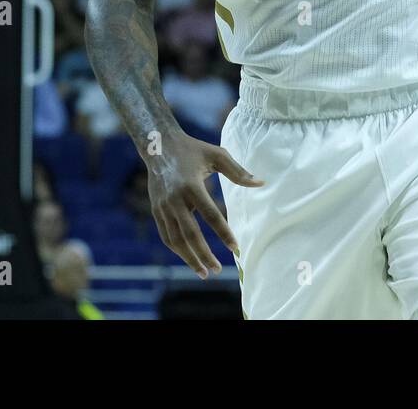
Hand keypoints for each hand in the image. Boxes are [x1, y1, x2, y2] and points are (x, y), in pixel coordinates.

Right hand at [146, 131, 263, 277]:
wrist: (159, 145)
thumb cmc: (193, 150)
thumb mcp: (217, 155)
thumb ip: (239, 172)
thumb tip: (261, 183)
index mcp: (191, 186)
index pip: (210, 215)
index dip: (224, 233)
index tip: (236, 248)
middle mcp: (174, 199)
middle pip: (190, 234)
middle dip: (204, 255)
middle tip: (217, 270)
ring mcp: (162, 207)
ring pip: (176, 239)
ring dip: (189, 258)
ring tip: (204, 272)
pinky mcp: (156, 210)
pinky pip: (166, 235)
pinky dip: (177, 249)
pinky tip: (189, 258)